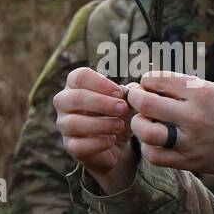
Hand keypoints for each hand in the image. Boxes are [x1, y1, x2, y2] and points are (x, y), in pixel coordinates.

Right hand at [54, 67, 136, 192]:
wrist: (117, 145)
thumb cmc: (119, 114)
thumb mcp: (128, 100)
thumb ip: (135, 87)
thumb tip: (149, 67)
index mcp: (76, 85)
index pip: (79, 76)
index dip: (100, 83)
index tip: (120, 93)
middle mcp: (64, 103)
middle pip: (74, 98)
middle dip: (101, 103)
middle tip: (123, 108)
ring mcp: (64, 125)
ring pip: (73, 123)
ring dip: (100, 123)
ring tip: (121, 126)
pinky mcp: (70, 147)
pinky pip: (78, 145)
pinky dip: (97, 142)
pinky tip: (112, 140)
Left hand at [127, 71, 213, 177]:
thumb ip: (186, 86)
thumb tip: (152, 79)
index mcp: (202, 93)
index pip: (157, 80)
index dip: (146, 80)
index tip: (147, 84)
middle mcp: (194, 116)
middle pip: (146, 104)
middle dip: (134, 98)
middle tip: (136, 99)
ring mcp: (191, 141)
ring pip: (146, 132)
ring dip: (138, 124)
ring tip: (143, 121)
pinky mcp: (191, 161)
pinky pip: (156, 156)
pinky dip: (148, 148)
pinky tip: (154, 141)